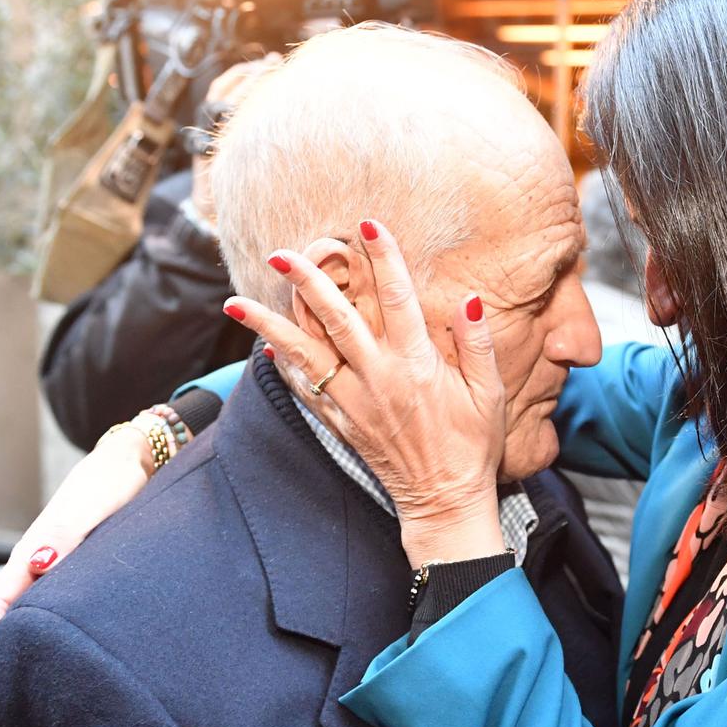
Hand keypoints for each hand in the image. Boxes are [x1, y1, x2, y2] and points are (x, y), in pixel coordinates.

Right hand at [0, 425, 152, 680]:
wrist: (133, 464)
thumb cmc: (110, 484)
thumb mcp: (87, 510)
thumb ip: (65, 538)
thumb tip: (41, 566)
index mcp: (30, 558)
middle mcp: (36, 570)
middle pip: (3, 622)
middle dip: (0, 662)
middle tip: (5, 708)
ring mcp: (55, 574)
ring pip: (28, 621)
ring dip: (23, 654)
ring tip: (30, 696)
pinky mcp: (77, 577)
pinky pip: (53, 616)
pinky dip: (49, 642)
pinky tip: (65, 664)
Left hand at [221, 218, 506, 566]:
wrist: (445, 502)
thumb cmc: (473, 445)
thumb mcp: (491, 393)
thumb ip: (477, 343)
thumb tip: (468, 299)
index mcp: (417, 364)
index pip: (398, 298)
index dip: (384, 257)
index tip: (367, 223)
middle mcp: (379, 378)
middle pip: (336, 319)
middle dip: (307, 281)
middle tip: (280, 253)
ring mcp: (354, 402)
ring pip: (304, 355)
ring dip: (269, 326)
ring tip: (235, 303)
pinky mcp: (341, 423)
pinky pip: (305, 389)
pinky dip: (284, 365)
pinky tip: (266, 344)